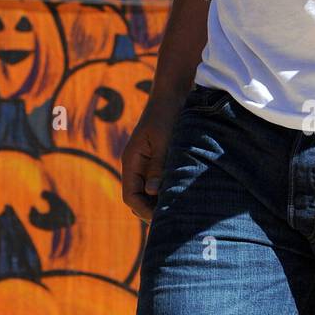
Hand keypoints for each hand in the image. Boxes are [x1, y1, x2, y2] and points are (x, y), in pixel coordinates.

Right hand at [120, 101, 176, 222]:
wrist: (173, 93)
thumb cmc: (166, 113)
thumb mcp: (163, 140)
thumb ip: (157, 165)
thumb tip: (153, 193)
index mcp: (132, 160)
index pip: (130, 196)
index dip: (144, 210)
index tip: (164, 218)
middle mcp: (136, 165)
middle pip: (139, 198)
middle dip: (152, 211)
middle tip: (174, 221)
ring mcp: (147, 163)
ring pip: (149, 192)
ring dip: (161, 202)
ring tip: (180, 211)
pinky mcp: (159, 160)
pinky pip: (159, 182)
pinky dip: (168, 191)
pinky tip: (184, 195)